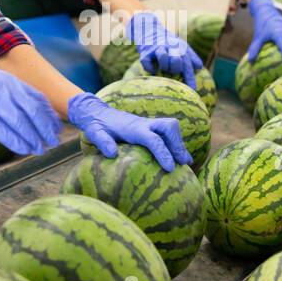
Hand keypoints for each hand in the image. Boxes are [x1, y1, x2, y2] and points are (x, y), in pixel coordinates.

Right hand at [0, 45, 60, 155]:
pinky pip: (3, 131)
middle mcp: (5, 89)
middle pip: (33, 112)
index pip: (37, 98)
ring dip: (33, 138)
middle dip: (46, 129)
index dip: (48, 115)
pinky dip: (16, 141)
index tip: (55, 126)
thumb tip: (18, 105)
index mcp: (9, 80)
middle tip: (52, 141)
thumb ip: (6, 90)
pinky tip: (23, 149)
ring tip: (40, 149)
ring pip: (21, 123)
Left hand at [67, 93, 192, 171]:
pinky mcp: (150, 127)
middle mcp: (145, 124)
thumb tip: (112, 154)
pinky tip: (180, 158)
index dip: (163, 153)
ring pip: (171, 128)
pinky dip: (175, 144)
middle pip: (169, 128)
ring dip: (179, 144)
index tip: (170, 168)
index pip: (153, 139)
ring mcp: (149, 124)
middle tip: (183, 163)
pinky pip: (168, 133)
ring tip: (186, 162)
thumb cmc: (97, 126)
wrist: (98, 113)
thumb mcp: (95, 133)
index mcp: (133, 128)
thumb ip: (103, 142)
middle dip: (178, 144)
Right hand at [125, 12, 203, 88]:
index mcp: (180, 48)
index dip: (190, 77)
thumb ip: (191, 57)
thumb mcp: (181, 46)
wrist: (150, 29)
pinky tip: (153, 70)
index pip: (187, 64)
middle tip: (173, 71)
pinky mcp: (145, 51)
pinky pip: (147, 62)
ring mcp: (157, 48)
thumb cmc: (168, 43)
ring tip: (164, 68)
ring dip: (164, 66)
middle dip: (176, 69)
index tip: (192, 89)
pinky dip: (150, 68)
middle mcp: (169, 47)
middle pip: (177, 60)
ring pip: (162, 57)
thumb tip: (199, 67)